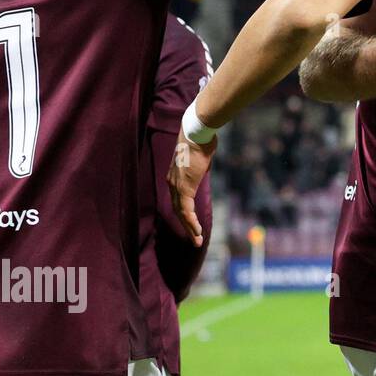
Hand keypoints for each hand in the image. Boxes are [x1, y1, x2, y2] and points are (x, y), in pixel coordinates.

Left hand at [168, 132, 216, 246]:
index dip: (185, 214)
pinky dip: (191, 222)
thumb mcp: (200, 158)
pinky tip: (197, 231)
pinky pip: (186, 210)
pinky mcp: (184, 188)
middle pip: (178, 210)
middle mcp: (172, 184)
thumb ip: (199, 167)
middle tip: (195, 239)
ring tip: (198, 241)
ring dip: (190, 228)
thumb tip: (203, 166)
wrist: (196, 134)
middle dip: (187, 226)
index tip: (193, 224)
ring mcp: (177, 187)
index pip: (178, 200)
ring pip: (181, 213)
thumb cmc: (201, 141)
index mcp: (175, 177)